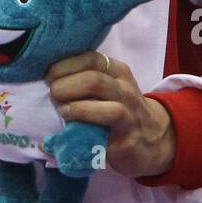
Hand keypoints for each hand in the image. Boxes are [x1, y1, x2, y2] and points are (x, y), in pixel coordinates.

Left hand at [45, 52, 175, 178]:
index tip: (49, 76)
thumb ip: (86, 79)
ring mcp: (130, 118)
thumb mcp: (111, 85)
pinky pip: (103, 140)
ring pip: (106, 109)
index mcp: (118, 72)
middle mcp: (126, 92)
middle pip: (95, 81)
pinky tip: (66, 137)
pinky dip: (81, 138)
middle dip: (66, 86)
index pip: (91, 59)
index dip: (65, 66)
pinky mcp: (126, 143)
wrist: (155, 137)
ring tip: (62, 112)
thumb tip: (46, 79)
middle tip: (53, 95)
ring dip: (76, 109)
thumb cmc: (122, 107)